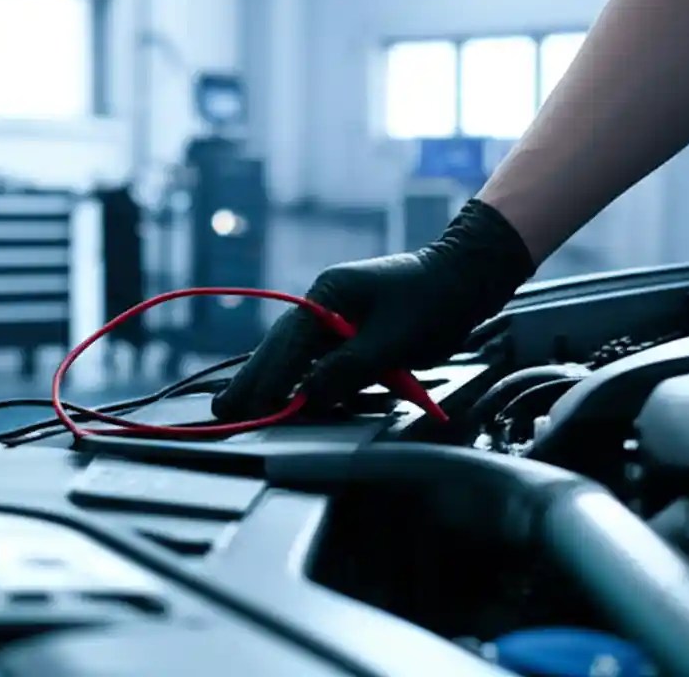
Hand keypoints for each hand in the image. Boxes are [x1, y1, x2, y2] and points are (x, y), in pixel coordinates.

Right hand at [211, 200, 535, 419]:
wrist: (465, 277)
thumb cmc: (434, 302)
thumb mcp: (393, 340)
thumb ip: (349, 369)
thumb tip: (309, 395)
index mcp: (327, 294)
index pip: (288, 346)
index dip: (267, 381)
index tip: (246, 408)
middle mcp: (324, 302)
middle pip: (280, 347)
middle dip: (253, 381)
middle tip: (222, 409)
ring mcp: (336, 314)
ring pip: (294, 353)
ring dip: (271, 381)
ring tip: (240, 406)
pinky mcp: (351, 328)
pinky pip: (317, 356)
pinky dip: (299, 377)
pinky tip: (284, 395)